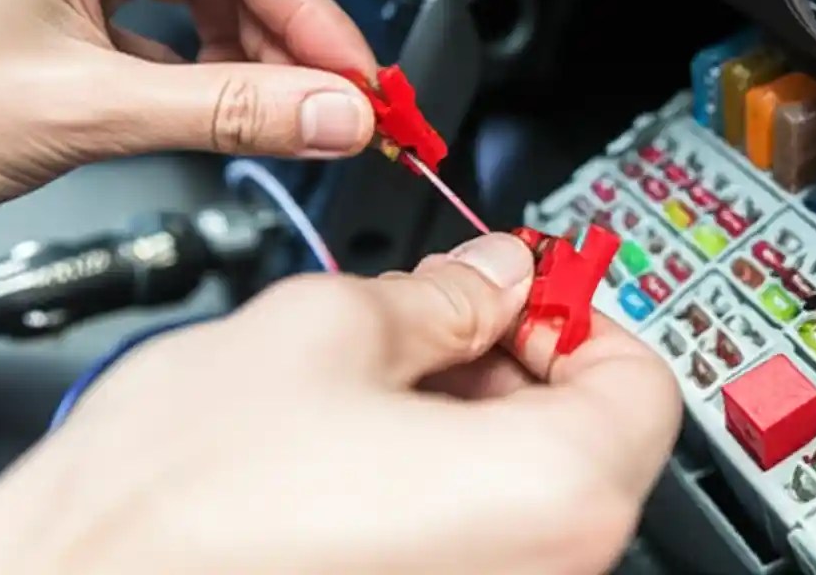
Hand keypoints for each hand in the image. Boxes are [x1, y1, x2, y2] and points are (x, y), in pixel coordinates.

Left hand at [0, 0, 376, 236]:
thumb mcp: (81, 107)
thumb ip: (222, 110)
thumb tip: (326, 114)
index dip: (314, 16)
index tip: (360, 82)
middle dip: (286, 43)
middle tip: (338, 110)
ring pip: (197, 0)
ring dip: (246, 62)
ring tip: (281, 120)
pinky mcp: (56, 11)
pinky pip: (158, 31)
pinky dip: (197, 74)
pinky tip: (216, 113)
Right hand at [0, 233, 681, 574]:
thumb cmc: (172, 505)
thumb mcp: (327, 329)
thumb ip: (443, 295)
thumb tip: (492, 276)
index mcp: (552, 498)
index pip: (643, 382)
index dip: (578, 312)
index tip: (521, 289)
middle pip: (583, 440)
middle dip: (510, 362)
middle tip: (428, 319)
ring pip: (520, 491)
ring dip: (461, 420)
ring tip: (361, 384)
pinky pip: (469, 539)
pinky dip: (430, 484)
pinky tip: (345, 449)